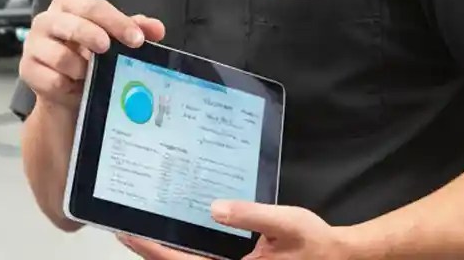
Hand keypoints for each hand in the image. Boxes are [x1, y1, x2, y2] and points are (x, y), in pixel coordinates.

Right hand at [19, 0, 165, 109]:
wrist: (67, 94)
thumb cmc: (89, 59)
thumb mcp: (113, 41)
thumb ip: (134, 30)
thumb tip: (156, 29)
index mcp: (67, 5)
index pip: (92, 6)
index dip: (116, 21)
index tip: (137, 39)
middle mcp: (45, 20)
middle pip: (72, 24)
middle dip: (93, 36)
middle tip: (108, 49)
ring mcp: (32, 46)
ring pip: (61, 56)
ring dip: (82, 69)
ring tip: (89, 75)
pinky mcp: (26, 70)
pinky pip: (53, 80)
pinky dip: (68, 87)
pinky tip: (74, 88)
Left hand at [117, 201, 359, 259]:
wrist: (340, 258)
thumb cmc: (316, 243)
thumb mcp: (287, 223)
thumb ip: (251, 215)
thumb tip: (214, 208)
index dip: (154, 250)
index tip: (128, 235)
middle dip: (151, 253)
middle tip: (124, 231)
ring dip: (165, 254)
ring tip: (141, 233)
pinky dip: (185, 254)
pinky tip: (176, 237)